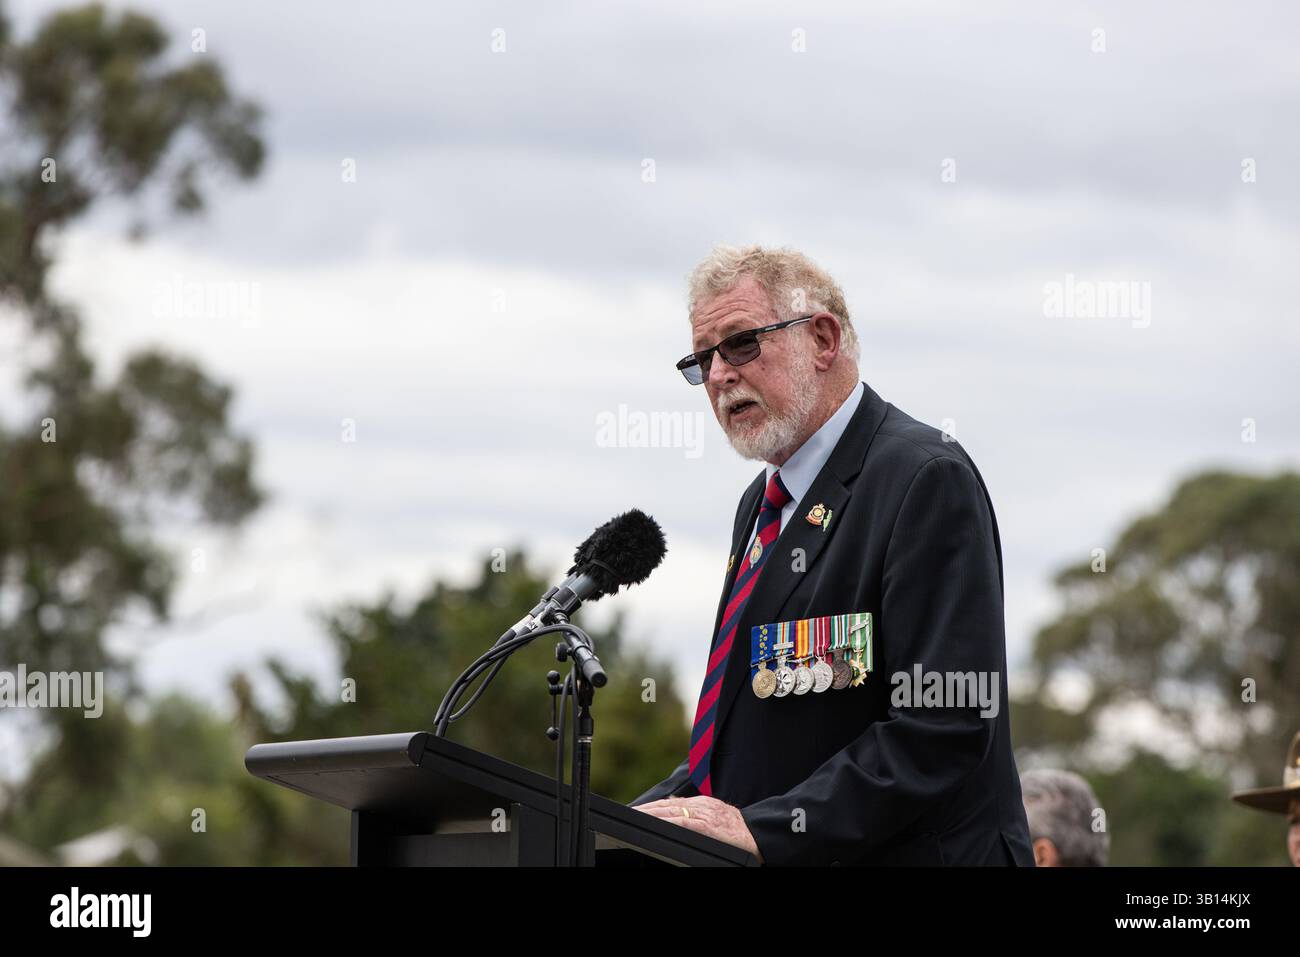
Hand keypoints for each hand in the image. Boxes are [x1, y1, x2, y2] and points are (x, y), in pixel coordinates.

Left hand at [634, 796, 761, 861]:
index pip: (668, 804)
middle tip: (627, 814)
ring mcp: (704, 814)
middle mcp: (700, 806)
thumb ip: (695, 812)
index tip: (633, 811)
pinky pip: (683, 823)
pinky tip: (656, 824)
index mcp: (700, 804)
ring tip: (634, 818)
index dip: (649, 807)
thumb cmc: (737, 829)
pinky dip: (668, 822)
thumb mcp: (715, 814)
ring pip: (670, 812)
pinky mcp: (708, 826)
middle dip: (645, 811)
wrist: (758, 834)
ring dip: (650, 815)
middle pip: (665, 807)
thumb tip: (672, 809)